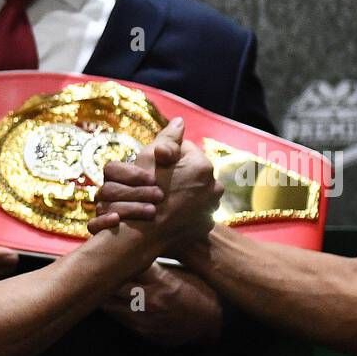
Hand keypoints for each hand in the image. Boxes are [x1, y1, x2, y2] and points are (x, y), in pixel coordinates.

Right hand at [88, 118, 223, 246]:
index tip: (155, 165)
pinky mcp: (205, 227)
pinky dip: (185, 211)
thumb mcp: (151, 157)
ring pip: (195, 192)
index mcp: (203, 166)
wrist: (142, 234)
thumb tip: (179, 121)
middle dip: (178, 174)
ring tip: (163, 197)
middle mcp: (214, 187)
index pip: (186, 150)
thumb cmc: (142, 192)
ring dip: (183, 192)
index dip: (167, 156)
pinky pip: (195, 212)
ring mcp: (211, 209)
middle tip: (159, 182)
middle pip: (193, 172)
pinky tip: (170, 212)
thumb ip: (168, 138)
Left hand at [101, 262, 222, 346]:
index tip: (107, 251)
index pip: (125, 265)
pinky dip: (113, 307)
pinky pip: (117, 317)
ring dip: (104, 293)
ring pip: (109, 303)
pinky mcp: (141, 330)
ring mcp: (143, 317)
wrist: (211, 323)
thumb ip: (156, 264)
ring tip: (100, 282)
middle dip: (103, 275)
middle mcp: (149, 299)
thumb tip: (132, 252)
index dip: (114, 258)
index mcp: (160, 280)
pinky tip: (112, 298)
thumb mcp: (181, 271)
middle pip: (111, 285)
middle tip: (95, 265)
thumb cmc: (198, 291)